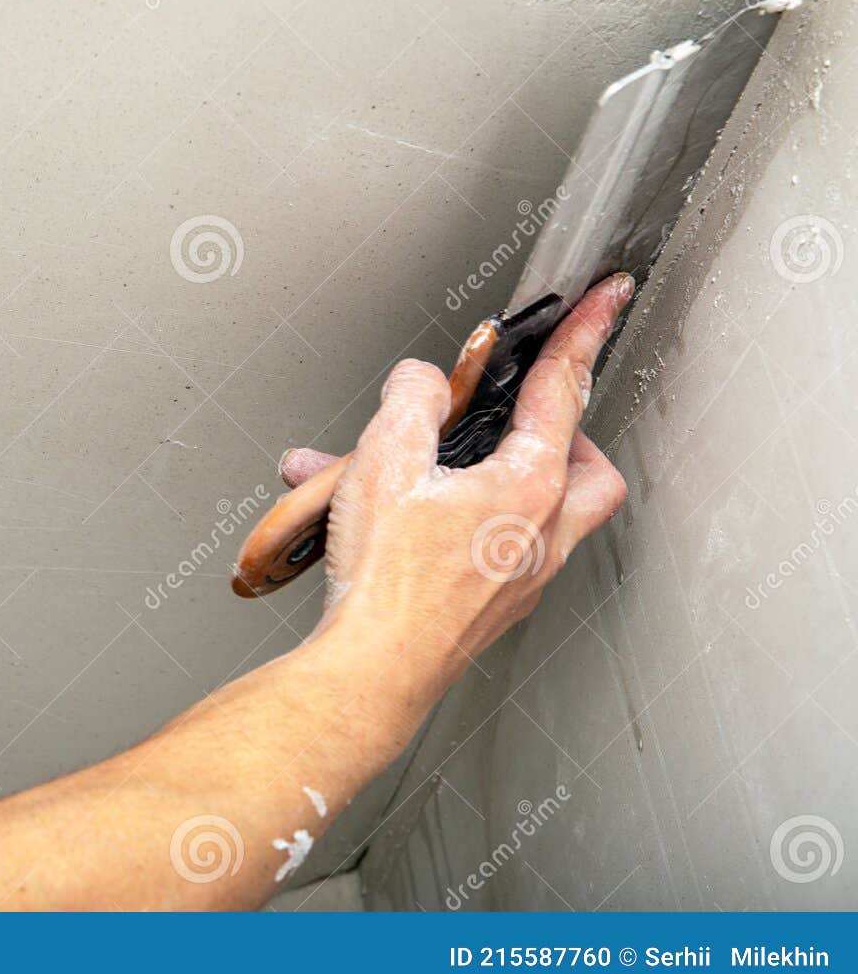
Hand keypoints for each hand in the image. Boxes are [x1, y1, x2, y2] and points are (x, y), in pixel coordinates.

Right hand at [280, 273, 634, 697]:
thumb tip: (423, 383)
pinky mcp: (491, 608)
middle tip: (515, 418)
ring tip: (412, 476)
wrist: (370, 672)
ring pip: (542, 513)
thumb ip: (412, 401)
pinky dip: (460, 523)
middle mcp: (540, 535)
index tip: (604, 301)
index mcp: (528, 487)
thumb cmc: (385, 585)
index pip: (564, 391)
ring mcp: (522, 577)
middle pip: (585, 468)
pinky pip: (496, 549)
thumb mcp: (384, 460)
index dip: (582, 335)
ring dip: (494, 481)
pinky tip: (395, 526)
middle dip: (561, 433)